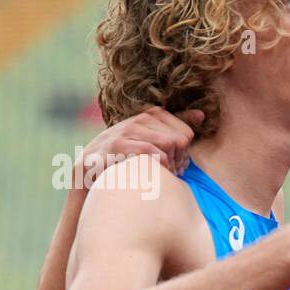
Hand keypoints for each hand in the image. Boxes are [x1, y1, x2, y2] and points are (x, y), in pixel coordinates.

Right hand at [73, 107, 203, 190]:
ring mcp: (125, 131)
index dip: (184, 150)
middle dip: (180, 159)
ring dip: (171, 165)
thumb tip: (202, 115)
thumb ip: (175, 128)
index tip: (176, 164)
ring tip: (163, 175)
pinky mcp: (116, 146)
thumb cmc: (123, 161)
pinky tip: (154, 175)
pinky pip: (151, 152)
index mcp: (148, 117)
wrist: (87, 175)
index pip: (185, 131)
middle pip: (180, 139)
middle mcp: (137, 120)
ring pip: (169, 144)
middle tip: (172, 172)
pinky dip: (159, 166)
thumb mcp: (149, 142)